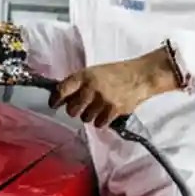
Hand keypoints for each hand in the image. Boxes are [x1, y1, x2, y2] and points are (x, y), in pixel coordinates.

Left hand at [50, 49, 178, 127]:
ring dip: (89, 115)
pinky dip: (101, 120)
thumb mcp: (95, 72)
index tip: (54, 104)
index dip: (55, 99)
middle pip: (72, 109)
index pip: (62, 90)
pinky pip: (99, 123)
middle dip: (74, 110)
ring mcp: (102, 100)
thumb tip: (64, 97)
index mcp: (85, 76)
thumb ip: (80, 83)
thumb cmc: (116, 73)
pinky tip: (106, 112)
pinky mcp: (113, 111)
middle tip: (81, 107)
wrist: (140, 76)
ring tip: (98, 108)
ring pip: (85, 118)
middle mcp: (91, 88)